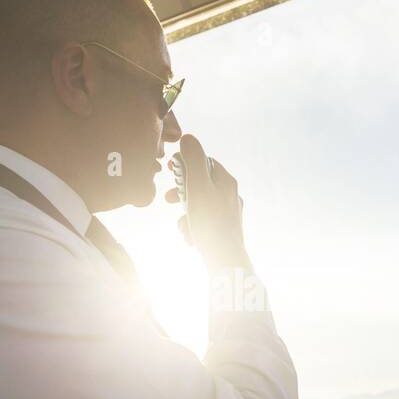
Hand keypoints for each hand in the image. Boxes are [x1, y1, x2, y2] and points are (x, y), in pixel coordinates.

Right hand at [164, 133, 248, 268]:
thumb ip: (193, 161)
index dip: (185, 163)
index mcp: (226, 180)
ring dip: (185, 212)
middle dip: (182, 191)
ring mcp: (228, 211)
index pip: (203, 161)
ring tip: (182, 225)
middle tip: (168, 198)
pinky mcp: (223, 228)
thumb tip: (188, 137)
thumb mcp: (198, 186)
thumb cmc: (210, 223)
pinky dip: (193, 226)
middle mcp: (230, 193)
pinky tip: (189, 236)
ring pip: (199, 203)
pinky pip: (203, 220)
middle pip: (200, 182)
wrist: (225, 260)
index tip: (171, 169)